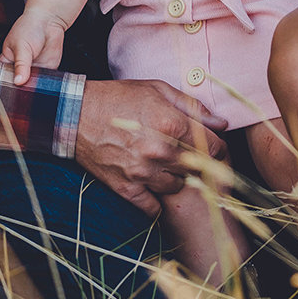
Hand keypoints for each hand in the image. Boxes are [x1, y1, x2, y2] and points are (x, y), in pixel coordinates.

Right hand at [0, 12, 65, 85]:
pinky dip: (43, 85)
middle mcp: (18, 68)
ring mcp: (31, 71)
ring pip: (29, 86)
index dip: (0, 83)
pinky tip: (42, 84)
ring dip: (30, 88)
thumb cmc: (30, 27)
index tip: (3, 88)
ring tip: (30, 87)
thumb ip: (21, 64)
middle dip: (16, 89)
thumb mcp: (21, 45)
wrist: (50, 21)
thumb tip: (18, 81)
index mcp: (5, 61)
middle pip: (14, 84)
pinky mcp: (45, 71)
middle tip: (19, 90)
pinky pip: (43, 82)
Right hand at [75, 79, 228, 217]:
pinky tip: (154, 188)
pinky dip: (157, 202)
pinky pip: (153, 208)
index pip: (212, 145)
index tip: (213, 145)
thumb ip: (192, 107)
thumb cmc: (118, 97)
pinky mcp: (126, 188)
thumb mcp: (157, 90)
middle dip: (199, 161)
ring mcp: (142, 172)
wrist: (76, 114)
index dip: (216, 145)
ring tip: (168, 165)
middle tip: (191, 154)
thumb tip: (222, 122)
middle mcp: (160, 151)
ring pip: (178, 186)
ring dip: (178, 178)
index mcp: (171, 124)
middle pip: (198, 168)